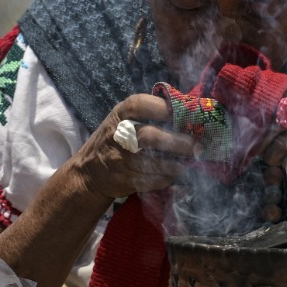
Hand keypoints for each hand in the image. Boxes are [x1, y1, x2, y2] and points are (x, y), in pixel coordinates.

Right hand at [73, 94, 198, 200]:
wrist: (89, 172)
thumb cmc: (115, 139)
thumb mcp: (122, 120)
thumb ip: (147, 113)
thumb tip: (188, 109)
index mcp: (119, 115)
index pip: (137, 105)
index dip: (160, 107)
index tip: (181, 112)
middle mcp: (117, 136)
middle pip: (148, 137)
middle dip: (176, 142)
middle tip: (197, 146)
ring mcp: (119, 160)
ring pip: (151, 163)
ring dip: (175, 164)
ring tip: (190, 162)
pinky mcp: (123, 180)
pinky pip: (149, 181)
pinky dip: (166, 179)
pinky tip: (176, 174)